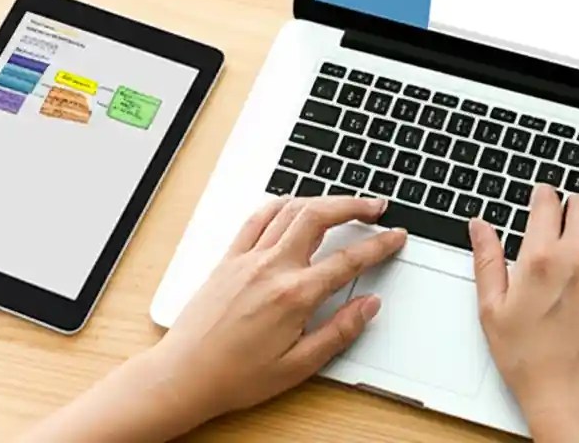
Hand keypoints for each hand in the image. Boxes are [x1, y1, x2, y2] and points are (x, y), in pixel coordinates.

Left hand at [21, 196, 405, 441]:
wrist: (183, 377)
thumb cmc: (235, 377)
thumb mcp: (298, 366)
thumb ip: (339, 331)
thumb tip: (369, 306)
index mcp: (294, 296)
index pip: (348, 260)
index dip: (379, 245)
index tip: (395, 237)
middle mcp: (271, 268)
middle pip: (319, 216)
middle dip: (353, 205)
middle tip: (375, 207)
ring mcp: (247, 259)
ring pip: (289, 210)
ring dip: (321, 199)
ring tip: (341, 203)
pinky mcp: (227, 260)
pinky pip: (256, 218)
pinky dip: (280, 205)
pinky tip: (292, 205)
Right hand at [469, 185, 578, 442]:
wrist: (568, 393)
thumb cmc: (528, 358)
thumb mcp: (492, 308)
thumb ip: (487, 259)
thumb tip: (480, 226)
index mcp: (540, 259)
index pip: (547, 203)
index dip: (542, 194)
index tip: (540, 195)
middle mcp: (577, 259)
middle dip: (570, 202)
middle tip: (561, 212)